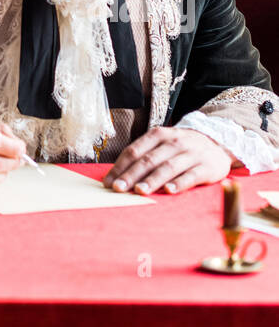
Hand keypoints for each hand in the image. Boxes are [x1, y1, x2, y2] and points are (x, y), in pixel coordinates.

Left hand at [102, 125, 232, 194]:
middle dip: (131, 175)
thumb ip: (144, 156)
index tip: (109, 182)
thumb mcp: (163, 144)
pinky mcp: (206, 167)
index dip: (120, 166)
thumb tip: (118, 176)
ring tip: (139, 191)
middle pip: (149, 159)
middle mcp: (174, 142)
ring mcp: (191, 153)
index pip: (135, 150)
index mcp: (159, 134)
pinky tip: (169, 191)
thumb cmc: (181, 148)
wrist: (217, 143)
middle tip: (119, 189)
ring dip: (152, 180)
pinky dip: (179, 183)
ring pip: (168, 167)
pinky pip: (191, 175)